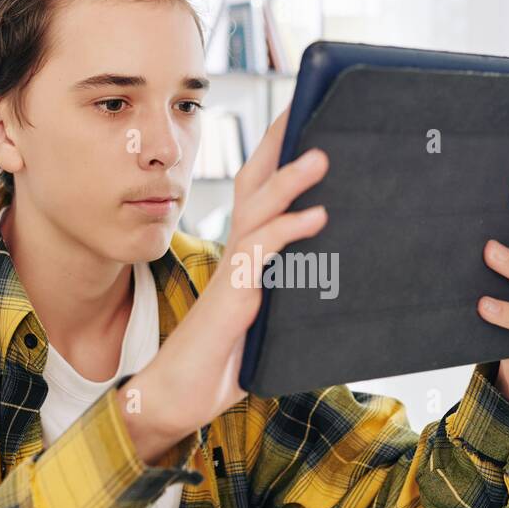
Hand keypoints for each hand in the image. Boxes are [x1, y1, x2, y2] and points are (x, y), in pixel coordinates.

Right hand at [120, 107, 329, 462]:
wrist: (174, 401)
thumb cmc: (218, 368)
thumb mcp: (265, 331)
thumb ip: (289, 307)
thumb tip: (334, 294)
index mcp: (243, 260)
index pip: (259, 197)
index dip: (277, 159)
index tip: (303, 123)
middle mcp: (234, 257)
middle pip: (253, 185)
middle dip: (278, 146)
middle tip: (306, 107)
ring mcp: (230, 274)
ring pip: (258, 211)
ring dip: (289, 179)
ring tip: (322, 154)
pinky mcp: (231, 296)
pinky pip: (261, 252)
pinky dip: (290, 228)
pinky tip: (318, 216)